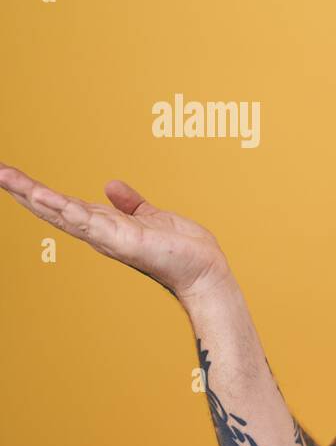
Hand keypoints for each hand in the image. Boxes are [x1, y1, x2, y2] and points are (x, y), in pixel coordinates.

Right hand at [0, 160, 232, 307]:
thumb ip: (130, 203)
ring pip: (62, 212)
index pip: (62, 204)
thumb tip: (110, 185)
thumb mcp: (151, 217)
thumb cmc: (181, 250)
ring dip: (32, 195)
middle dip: (21, 190)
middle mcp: (100, 232)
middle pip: (52, 207)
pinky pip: (88, 221)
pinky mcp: (123, 240)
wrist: (205, 272)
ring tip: (5, 176)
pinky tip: (41, 196)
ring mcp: (108, 237)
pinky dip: (64, 208)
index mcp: (105, 224)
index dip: (35, 190)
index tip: (9, 173)